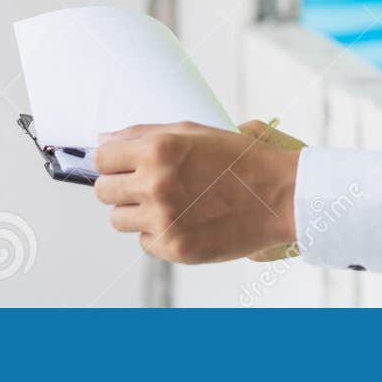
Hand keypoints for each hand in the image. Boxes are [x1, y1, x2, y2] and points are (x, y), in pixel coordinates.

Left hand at [93, 120, 298, 264]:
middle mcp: (157, 184)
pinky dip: (159, 234)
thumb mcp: (194, 133)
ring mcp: (164, 220)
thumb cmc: (240, 160)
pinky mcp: (175, 249)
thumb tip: (103, 141)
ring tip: (170, 203)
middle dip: (121, 187)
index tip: (123, 165)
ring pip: (118, 220)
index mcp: (159, 149)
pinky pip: (144, 242)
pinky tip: (186, 220)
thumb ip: (144, 135)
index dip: (112, 161)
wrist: (279, 196)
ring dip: (137, 212)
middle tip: (147, 185)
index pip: (101, 157)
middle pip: (103, 191)